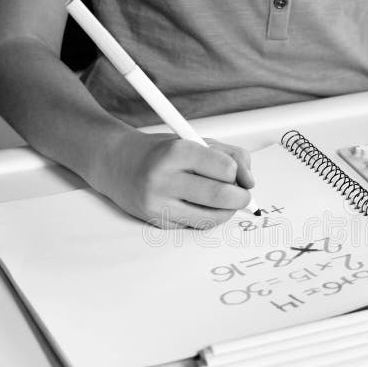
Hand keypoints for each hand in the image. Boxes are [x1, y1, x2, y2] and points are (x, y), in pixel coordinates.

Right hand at [90, 131, 254, 227]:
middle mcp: (164, 179)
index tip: (236, 173)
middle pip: (220, 197)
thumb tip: (249, 182)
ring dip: (226, 211)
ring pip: (210, 218)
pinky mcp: (157, 221)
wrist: (117, 163)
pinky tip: (199, 205)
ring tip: (224, 201)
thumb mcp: (195, 141)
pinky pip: (196, 225)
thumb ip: (229, 155)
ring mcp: (158, 203)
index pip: (225, 168)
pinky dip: (206, 217)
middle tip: (243, 195)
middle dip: (240, 198)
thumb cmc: (160, 152)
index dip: (238, 173)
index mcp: (176, 152)